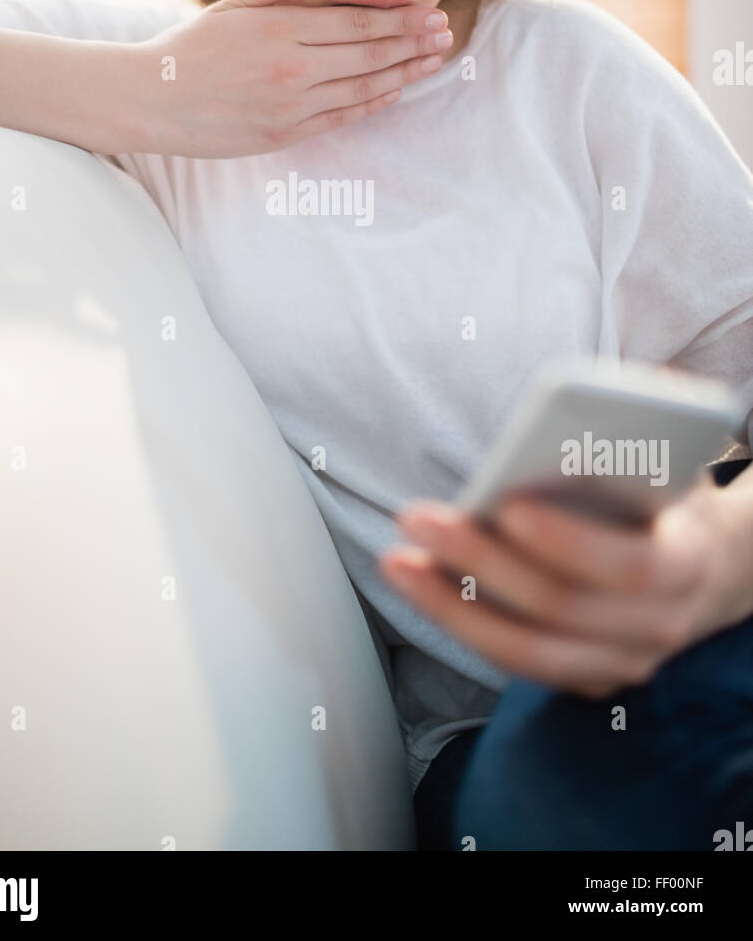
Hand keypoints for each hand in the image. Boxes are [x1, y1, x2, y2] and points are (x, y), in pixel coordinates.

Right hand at [128, 0, 450, 156]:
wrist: (154, 102)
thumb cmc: (190, 51)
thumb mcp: (230, 7)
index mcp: (281, 29)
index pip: (357, 22)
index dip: (400, 19)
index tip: (430, 12)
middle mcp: (293, 67)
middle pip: (370, 53)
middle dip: (413, 43)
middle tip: (446, 34)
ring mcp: (291, 104)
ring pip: (363, 87)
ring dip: (404, 73)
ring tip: (434, 61)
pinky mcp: (285, 133)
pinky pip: (341, 117)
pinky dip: (372, 103)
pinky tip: (395, 90)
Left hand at [378, 470, 749, 697]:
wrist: (704, 561)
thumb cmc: (663, 496)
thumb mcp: (660, 464)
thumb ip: (622, 451)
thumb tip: (566, 421)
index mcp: (687, 565)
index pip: (630, 567)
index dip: (569, 541)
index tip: (508, 505)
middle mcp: (659, 628)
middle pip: (561, 609)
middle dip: (482, 562)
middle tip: (416, 517)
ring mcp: (622, 664)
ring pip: (529, 651)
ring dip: (453, 606)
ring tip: (397, 560)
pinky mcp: (584, 679)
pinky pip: (515, 662)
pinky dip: (463, 624)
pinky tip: (418, 585)